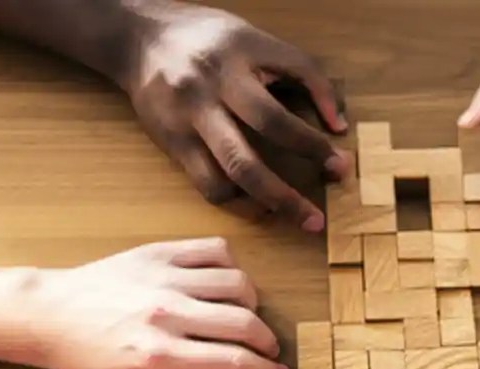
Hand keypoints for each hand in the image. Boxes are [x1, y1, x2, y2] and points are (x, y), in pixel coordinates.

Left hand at [24, 236, 284, 368]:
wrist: (49, 314)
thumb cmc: (88, 358)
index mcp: (159, 353)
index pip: (234, 362)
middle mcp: (166, 313)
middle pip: (245, 323)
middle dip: (268, 342)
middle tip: (268, 351)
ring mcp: (164, 277)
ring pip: (238, 283)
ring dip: (252, 304)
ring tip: (244, 317)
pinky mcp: (159, 252)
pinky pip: (215, 250)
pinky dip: (230, 267)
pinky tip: (222, 285)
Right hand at [123, 2, 349, 230]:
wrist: (140, 37)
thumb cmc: (212, 38)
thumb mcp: (260, 42)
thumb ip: (305, 75)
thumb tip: (338, 125)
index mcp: (234, 68)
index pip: (278, 117)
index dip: (312, 146)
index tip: (339, 166)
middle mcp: (206, 96)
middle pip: (247, 160)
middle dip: (286, 196)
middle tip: (316, 220)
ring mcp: (185, 123)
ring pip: (223, 179)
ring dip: (262, 205)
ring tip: (293, 218)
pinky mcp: (171, 142)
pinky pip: (205, 183)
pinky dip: (235, 199)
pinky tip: (259, 203)